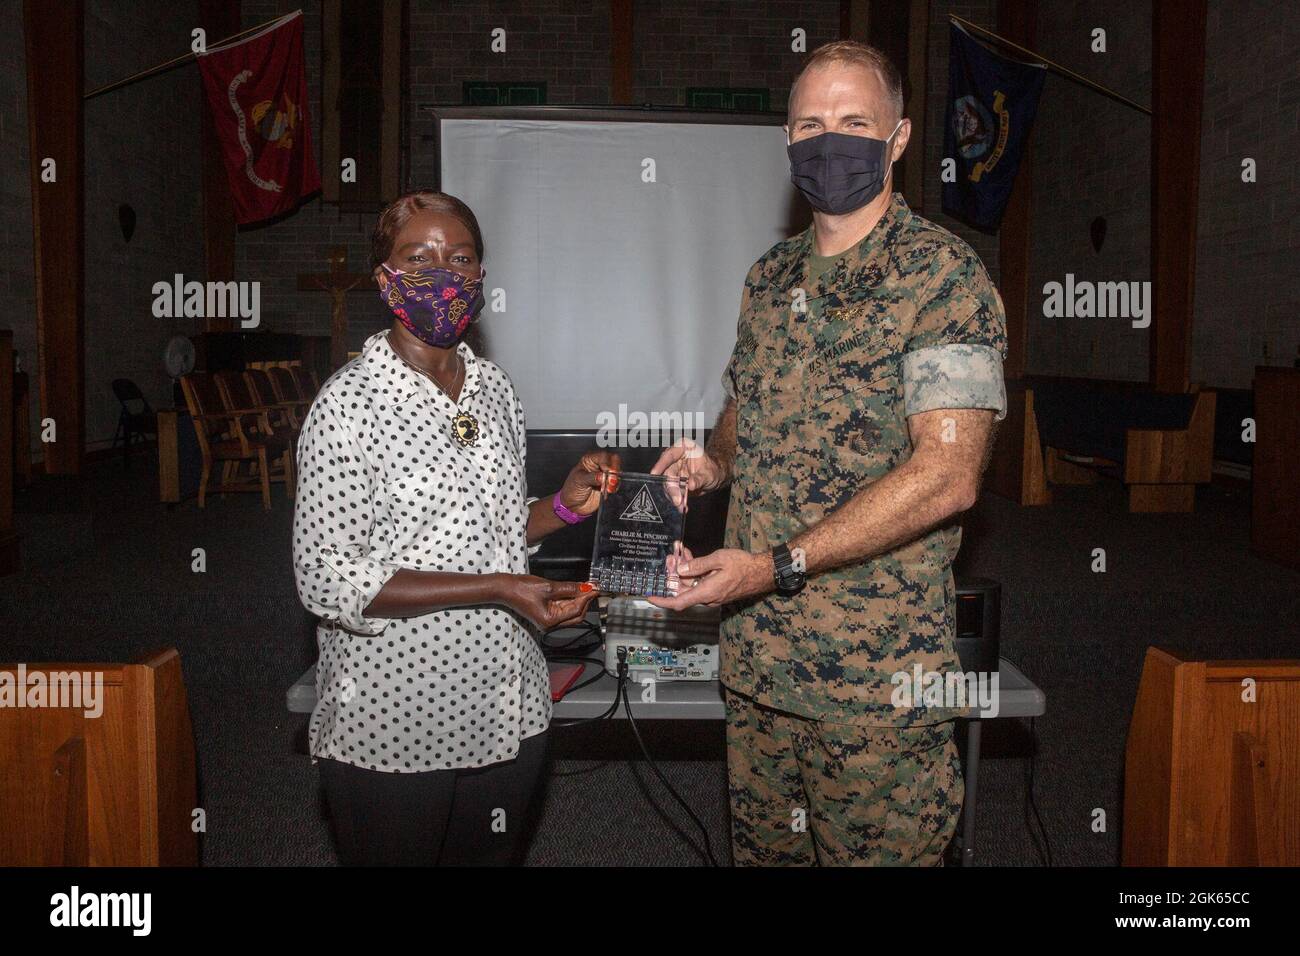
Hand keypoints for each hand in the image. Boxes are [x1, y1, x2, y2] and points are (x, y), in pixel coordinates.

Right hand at [498, 575, 598, 629]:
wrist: (505, 588)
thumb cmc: (522, 589)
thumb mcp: (549, 587)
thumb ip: (569, 588)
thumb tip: (586, 588)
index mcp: (550, 621)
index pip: (576, 610)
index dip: (587, 598)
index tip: (595, 588)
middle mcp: (550, 624)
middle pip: (576, 615)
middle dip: (585, 601)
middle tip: (592, 587)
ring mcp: (548, 620)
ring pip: (570, 612)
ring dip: (578, 600)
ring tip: (584, 587)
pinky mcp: (546, 614)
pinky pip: (562, 609)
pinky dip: (569, 600)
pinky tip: (573, 590)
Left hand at [558, 450, 621, 516]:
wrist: (573, 505)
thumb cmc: (572, 489)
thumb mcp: (579, 480)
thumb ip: (591, 477)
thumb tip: (602, 476)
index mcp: (590, 460)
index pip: (603, 456)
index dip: (607, 462)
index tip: (607, 471)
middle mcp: (599, 466)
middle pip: (614, 461)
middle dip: (614, 470)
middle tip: (611, 479)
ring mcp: (605, 475)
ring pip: (617, 473)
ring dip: (614, 481)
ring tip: (607, 488)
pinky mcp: (609, 485)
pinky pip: (617, 484)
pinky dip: (614, 487)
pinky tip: (608, 491)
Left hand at [648, 548, 773, 610]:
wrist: (763, 572)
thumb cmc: (744, 565)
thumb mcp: (719, 559)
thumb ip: (698, 565)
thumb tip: (681, 569)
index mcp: (707, 592)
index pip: (679, 602)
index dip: (662, 601)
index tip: (650, 596)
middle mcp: (708, 597)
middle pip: (682, 590)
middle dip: (673, 574)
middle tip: (671, 556)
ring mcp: (713, 595)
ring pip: (691, 585)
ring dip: (683, 570)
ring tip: (681, 552)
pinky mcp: (717, 591)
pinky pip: (700, 583)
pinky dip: (693, 572)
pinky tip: (691, 557)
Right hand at [650, 439, 724, 511]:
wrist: (715, 478)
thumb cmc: (712, 470)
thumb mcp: (708, 473)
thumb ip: (698, 479)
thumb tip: (690, 484)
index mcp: (683, 448)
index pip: (669, 455)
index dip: (660, 464)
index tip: (654, 473)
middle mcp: (675, 459)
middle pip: (667, 473)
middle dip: (671, 488)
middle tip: (677, 500)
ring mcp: (673, 471)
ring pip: (668, 485)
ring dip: (674, 497)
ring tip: (682, 506)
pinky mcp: (673, 483)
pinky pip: (672, 492)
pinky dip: (677, 500)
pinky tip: (682, 506)